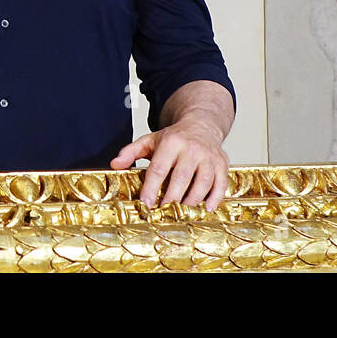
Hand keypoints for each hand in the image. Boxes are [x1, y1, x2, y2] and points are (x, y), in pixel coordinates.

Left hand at [110, 117, 229, 211]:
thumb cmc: (175, 137)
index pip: (159, 168)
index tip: (146, 204)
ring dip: (191, 201)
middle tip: (163, 213)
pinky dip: (215, 198)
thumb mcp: (150, 140)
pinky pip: (221, 183)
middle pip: (181, 178)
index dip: (152, 188)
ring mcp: (209, 156)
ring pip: (202, 183)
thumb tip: (115, 164)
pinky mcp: (222, 164)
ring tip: (181, 213)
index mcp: (172, 142)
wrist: (201, 124)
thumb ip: (131, 152)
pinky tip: (205, 208)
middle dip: (171, 198)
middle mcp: (192, 148)